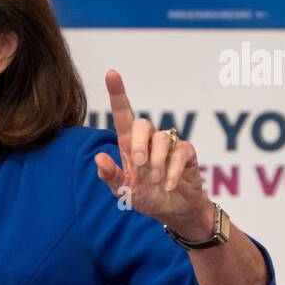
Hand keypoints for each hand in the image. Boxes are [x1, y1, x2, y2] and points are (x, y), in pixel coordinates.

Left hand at [93, 69, 214, 240]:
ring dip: (156, 162)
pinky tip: (167, 185)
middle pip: (143, 123)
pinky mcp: (186, 154)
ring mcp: (169, 146)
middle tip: (137, 165)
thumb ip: (110, 176)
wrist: (173, 212)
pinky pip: (180, 152)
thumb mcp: (123, 191)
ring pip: (162, 139)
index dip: (117, 94)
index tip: (111, 73)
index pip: (122, 114)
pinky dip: (172, 171)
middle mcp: (149, 141)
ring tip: (154, 181)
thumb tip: (98, 158)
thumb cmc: (145, 197)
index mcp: (129, 145)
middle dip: (139, 144)